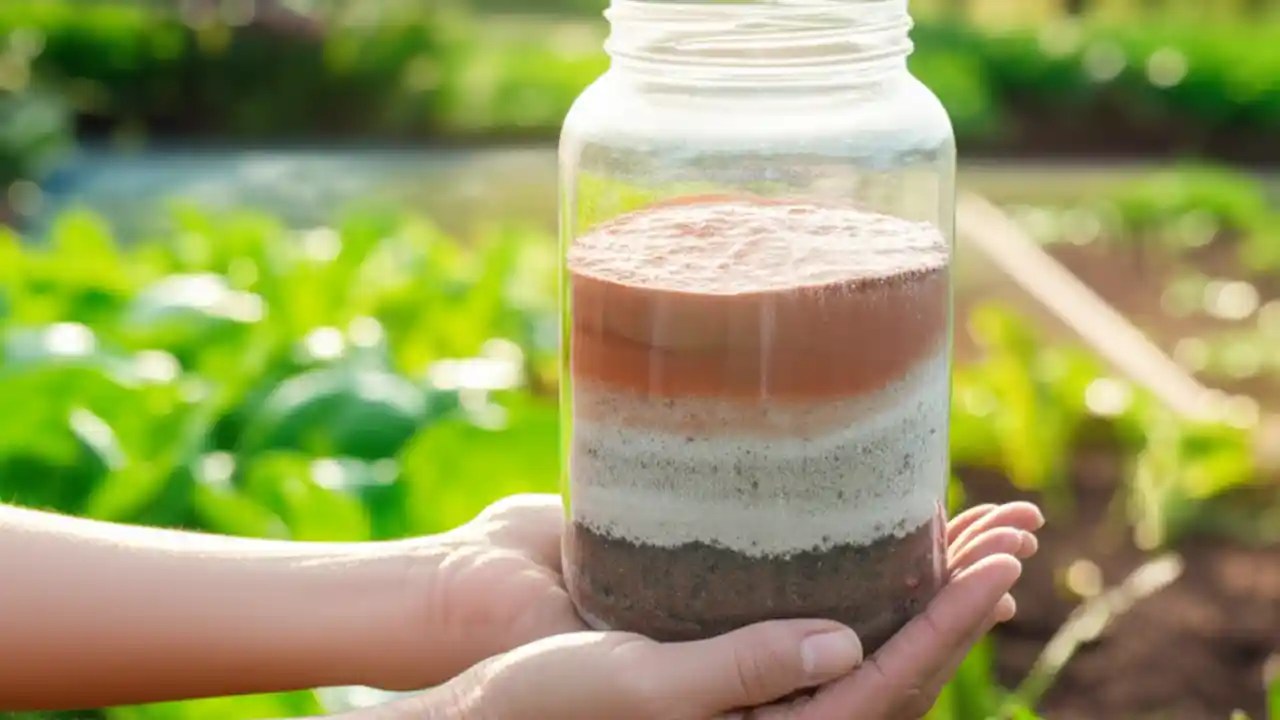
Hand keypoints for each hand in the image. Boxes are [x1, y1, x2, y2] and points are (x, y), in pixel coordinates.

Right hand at [366, 500, 1040, 716]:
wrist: (490, 714)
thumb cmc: (551, 702)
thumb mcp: (643, 682)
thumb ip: (742, 670)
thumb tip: (848, 647)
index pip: (884, 685)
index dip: (949, 621)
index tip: (1001, 561)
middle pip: (899, 666)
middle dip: (962, 597)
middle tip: (1015, 527)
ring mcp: (762, 705)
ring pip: (874, 649)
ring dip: (929, 591)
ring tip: (978, 531)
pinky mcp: (738, 672)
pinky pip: (830, 636)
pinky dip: (873, 591)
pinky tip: (882, 549)